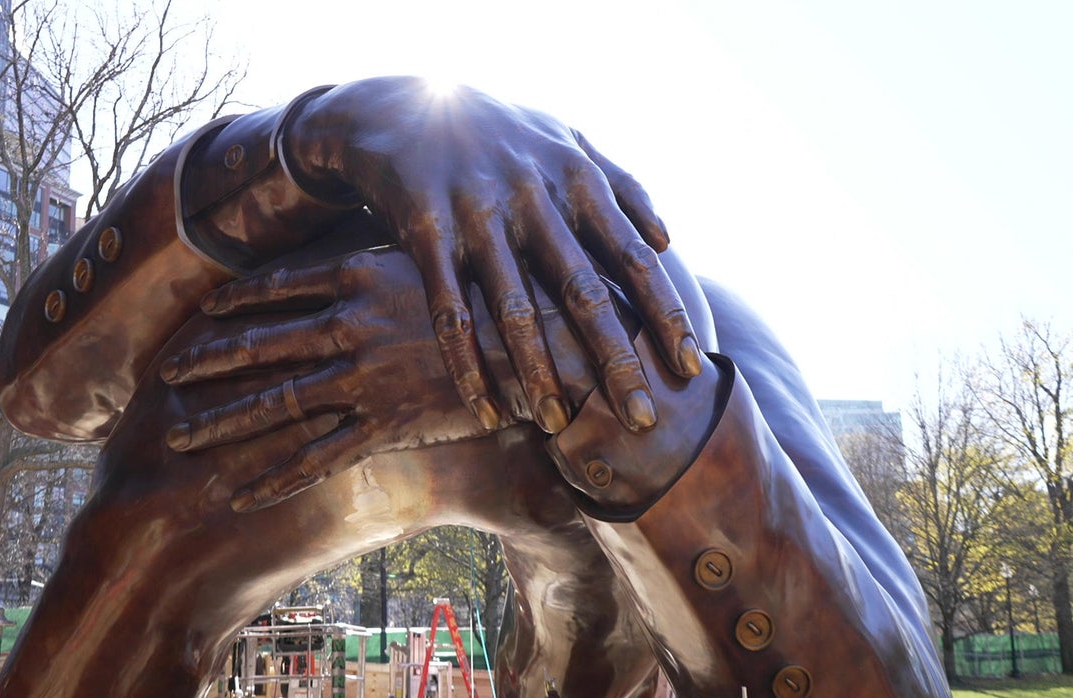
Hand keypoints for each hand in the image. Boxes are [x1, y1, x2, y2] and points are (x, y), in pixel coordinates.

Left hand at [161, 248, 524, 509]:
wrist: (539, 343)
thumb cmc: (492, 293)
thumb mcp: (433, 257)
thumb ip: (386, 259)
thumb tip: (354, 257)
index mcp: (358, 277)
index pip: (276, 287)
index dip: (235, 302)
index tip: (206, 312)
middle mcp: (349, 326)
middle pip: (260, 347)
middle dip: (206, 362)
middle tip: (164, 376)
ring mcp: (363, 379)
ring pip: (275, 404)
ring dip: (220, 422)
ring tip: (177, 436)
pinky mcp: (383, 425)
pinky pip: (316, 457)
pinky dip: (273, 478)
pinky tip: (238, 494)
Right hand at [282, 77, 700, 433]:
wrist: (399, 107)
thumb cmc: (499, 136)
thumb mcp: (563, 141)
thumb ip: (620, 185)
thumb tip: (667, 239)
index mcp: (575, 177)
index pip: (632, 256)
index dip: (664, 313)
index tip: (690, 366)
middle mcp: (532, 196)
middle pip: (583, 291)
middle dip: (617, 360)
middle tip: (643, 420)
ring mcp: (476, 215)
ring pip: (514, 309)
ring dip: (539, 373)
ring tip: (561, 425)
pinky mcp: (425, 233)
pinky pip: (449, 312)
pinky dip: (468, 366)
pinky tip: (486, 411)